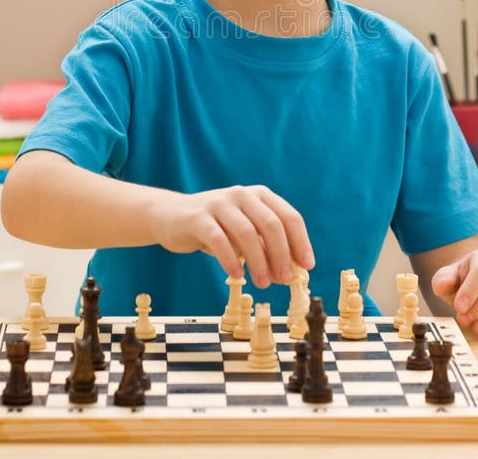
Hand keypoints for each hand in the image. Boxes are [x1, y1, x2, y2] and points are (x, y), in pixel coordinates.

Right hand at [154, 185, 314, 287]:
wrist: (171, 217)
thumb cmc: (215, 228)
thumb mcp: (244, 233)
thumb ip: (265, 246)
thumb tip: (290, 273)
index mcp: (259, 195)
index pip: (289, 217)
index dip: (300, 243)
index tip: (306, 267)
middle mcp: (242, 194)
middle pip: (271, 224)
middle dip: (282, 254)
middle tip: (284, 279)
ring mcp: (219, 203)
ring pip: (247, 232)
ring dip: (259, 261)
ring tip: (263, 283)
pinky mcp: (198, 217)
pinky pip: (219, 239)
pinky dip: (231, 259)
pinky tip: (237, 275)